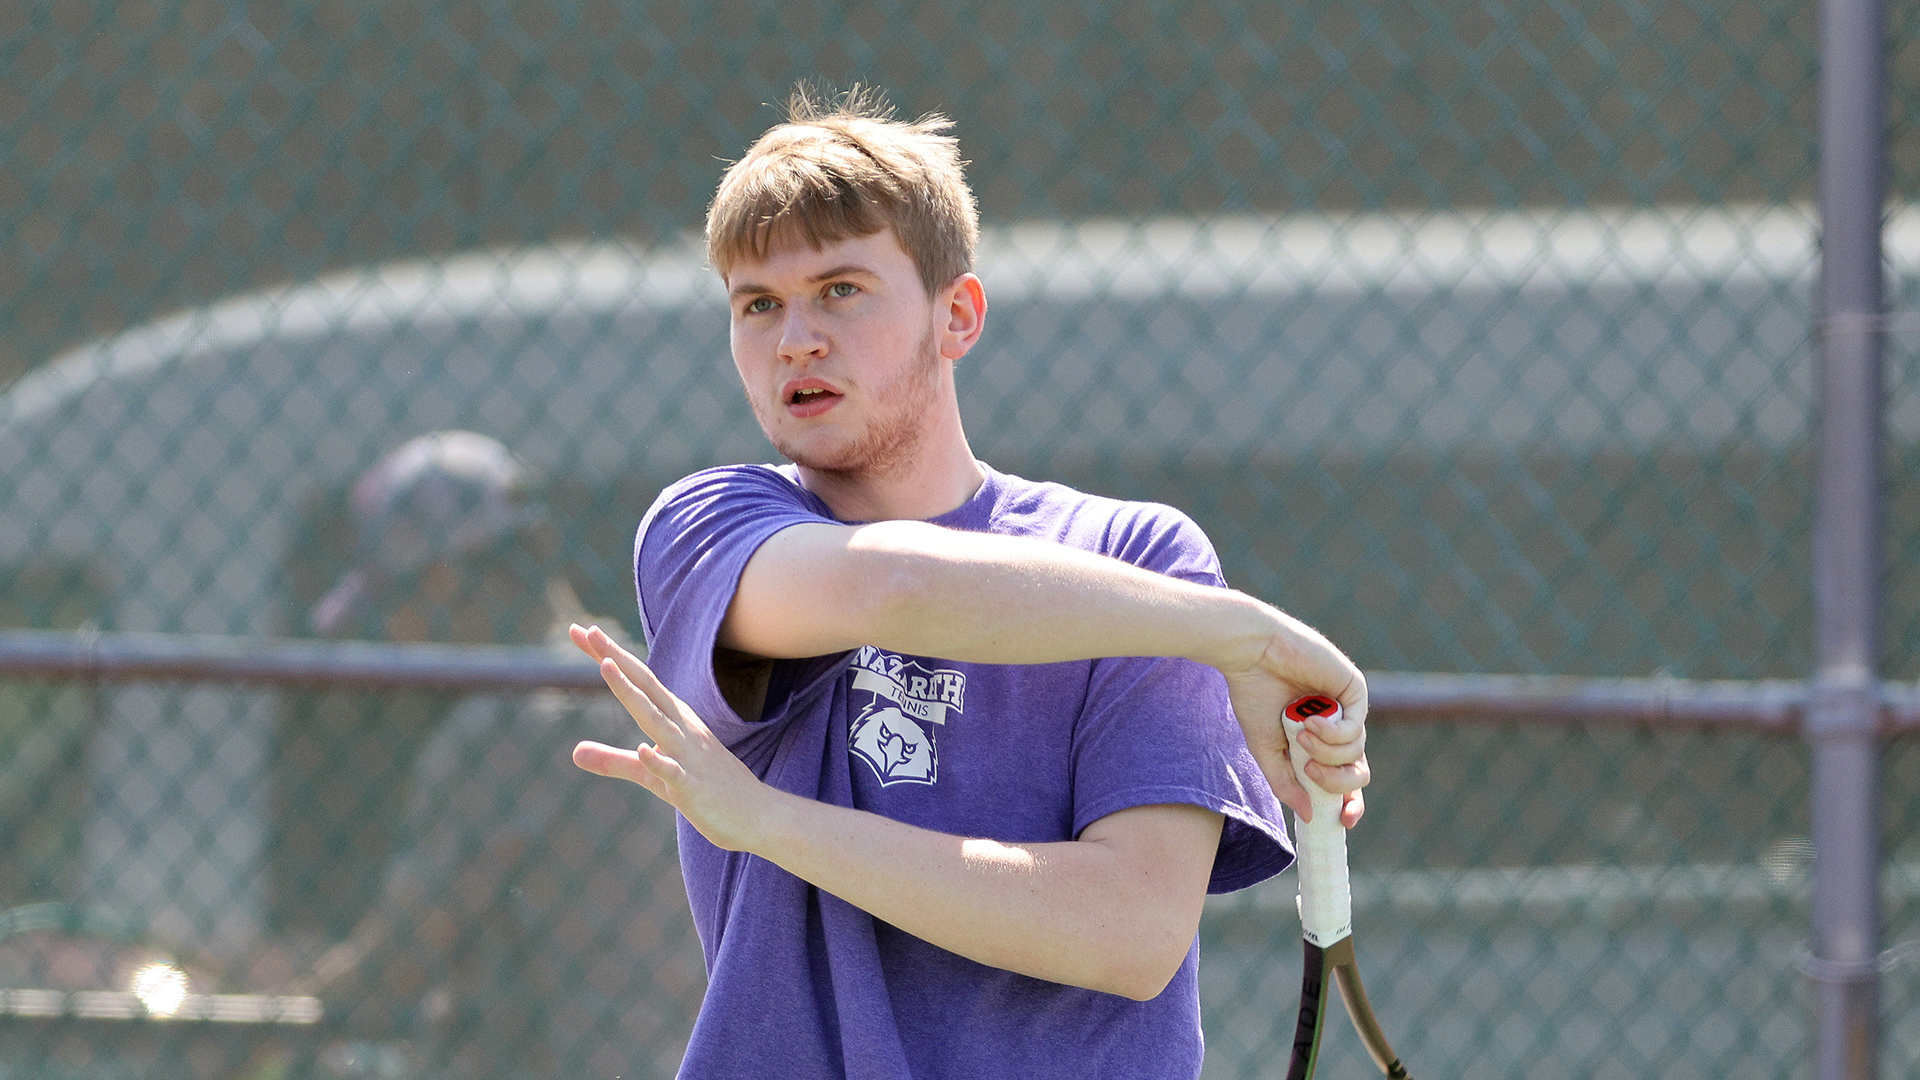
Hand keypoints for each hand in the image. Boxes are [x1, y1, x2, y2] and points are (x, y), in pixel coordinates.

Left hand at [569, 623, 776, 850]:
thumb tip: (574, 752)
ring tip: (606, 667)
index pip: (637, 681)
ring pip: (655, 720)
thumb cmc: (703, 788)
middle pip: (644, 687)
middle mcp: (680, 727)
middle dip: (616, 658)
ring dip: (631, 694)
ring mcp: (687, 755)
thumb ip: (613, 761)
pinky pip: (674, 771)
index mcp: (672, 719)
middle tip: (588, 630)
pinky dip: (658, 760)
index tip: (579, 631)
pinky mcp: (692, 787)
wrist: (755, 814)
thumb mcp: (650, 775)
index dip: (608, 656)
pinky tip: (643, 748)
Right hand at [1214, 605, 1369, 826]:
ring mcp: (1348, 708)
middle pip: (1358, 772)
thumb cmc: (1253, 695)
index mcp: (1320, 743)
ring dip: (1326, 751)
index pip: (1345, 780)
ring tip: (1300, 733)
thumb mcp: (1266, 750)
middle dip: (1338, 782)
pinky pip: (1355, 727)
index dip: (1350, 803)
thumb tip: (1311, 815)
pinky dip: (1333, 733)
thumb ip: (1286, 783)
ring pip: (1356, 752)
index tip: (1342, 821)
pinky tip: (1311, 721)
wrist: (1251, 654)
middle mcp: (1338, 728)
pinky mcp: (1354, 689)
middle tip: (1310, 772)